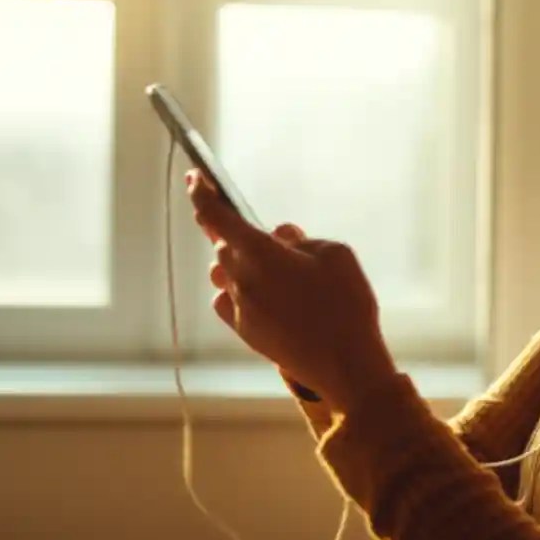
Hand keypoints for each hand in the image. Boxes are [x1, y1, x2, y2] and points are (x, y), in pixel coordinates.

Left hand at [186, 169, 397, 411]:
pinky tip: (262, 293)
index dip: (201, 192)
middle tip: (260, 231)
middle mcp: (242, 279)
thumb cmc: (345, 304)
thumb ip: (303, 240)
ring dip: (237, 261)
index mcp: (260, 253)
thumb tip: (282, 238)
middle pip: (222, 245)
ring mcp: (241, 308)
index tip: (195, 176)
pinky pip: (228, 301)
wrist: (345, 363)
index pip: (217, 216)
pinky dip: (238, 290)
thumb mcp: (336, 254)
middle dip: (233, 231)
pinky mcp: (246, 332)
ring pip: (223, 274)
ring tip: (267, 265)